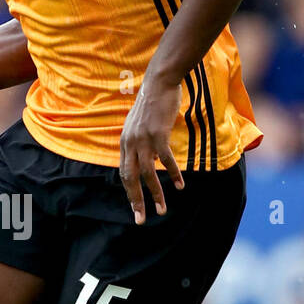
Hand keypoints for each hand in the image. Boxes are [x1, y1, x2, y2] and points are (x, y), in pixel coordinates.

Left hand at [119, 73, 184, 222]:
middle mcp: (130, 143)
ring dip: (156, 194)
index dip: (129, 193)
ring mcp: (143, 139)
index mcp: (124, 143)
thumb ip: (139, 143)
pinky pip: (166, 160)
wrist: (159, 83)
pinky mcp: (158, 135)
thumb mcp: (139, 125)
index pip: (124, 174)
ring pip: (147, 174)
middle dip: (136, 201)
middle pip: (130, 179)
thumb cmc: (152, 104)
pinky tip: (179, 185)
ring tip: (162, 210)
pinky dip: (173, 174)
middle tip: (141, 219)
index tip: (135, 208)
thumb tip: (149, 159)